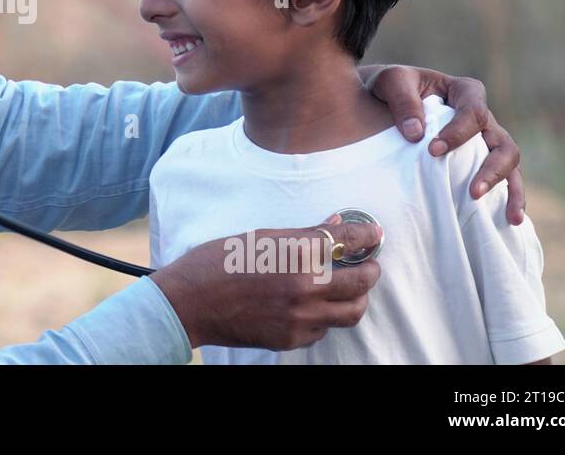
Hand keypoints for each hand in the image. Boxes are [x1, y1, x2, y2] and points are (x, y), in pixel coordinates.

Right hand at [150, 215, 382, 349]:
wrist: (190, 301)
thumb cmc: (218, 262)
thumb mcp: (261, 238)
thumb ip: (304, 235)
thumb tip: (335, 226)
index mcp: (298, 253)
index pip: (349, 242)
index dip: (367, 236)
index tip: (374, 235)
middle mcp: (306, 286)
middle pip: (362, 282)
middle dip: (370, 271)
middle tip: (368, 266)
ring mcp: (300, 317)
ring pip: (350, 312)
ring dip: (355, 299)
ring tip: (348, 290)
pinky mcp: (291, 338)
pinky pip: (322, 329)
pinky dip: (324, 318)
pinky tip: (312, 307)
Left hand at [363, 64, 525, 224]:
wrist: (382, 99)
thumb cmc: (390, 88)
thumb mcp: (391, 82)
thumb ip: (403, 101)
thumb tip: (416, 135)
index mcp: (465, 91)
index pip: (474, 112)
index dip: (458, 133)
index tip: (433, 150)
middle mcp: (482, 116)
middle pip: (503, 143)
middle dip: (493, 169)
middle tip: (473, 191)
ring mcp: (483, 140)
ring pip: (510, 163)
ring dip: (511, 189)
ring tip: (508, 216)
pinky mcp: (477, 160)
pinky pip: (502, 179)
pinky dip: (509, 198)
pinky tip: (510, 220)